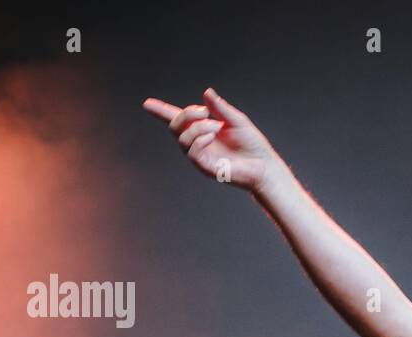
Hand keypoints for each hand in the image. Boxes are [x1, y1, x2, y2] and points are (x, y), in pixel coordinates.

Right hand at [142, 88, 281, 192]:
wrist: (264, 165)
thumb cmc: (252, 144)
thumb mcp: (236, 120)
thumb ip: (220, 108)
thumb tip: (207, 93)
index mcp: (203, 130)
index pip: (177, 119)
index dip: (162, 111)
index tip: (147, 104)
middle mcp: (198, 143)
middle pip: (174, 126)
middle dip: (185, 114)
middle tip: (204, 111)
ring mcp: (200, 156)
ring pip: (182, 138)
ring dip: (197, 127)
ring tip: (216, 126)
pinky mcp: (206, 167)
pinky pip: (191, 152)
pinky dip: (199, 139)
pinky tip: (212, 136)